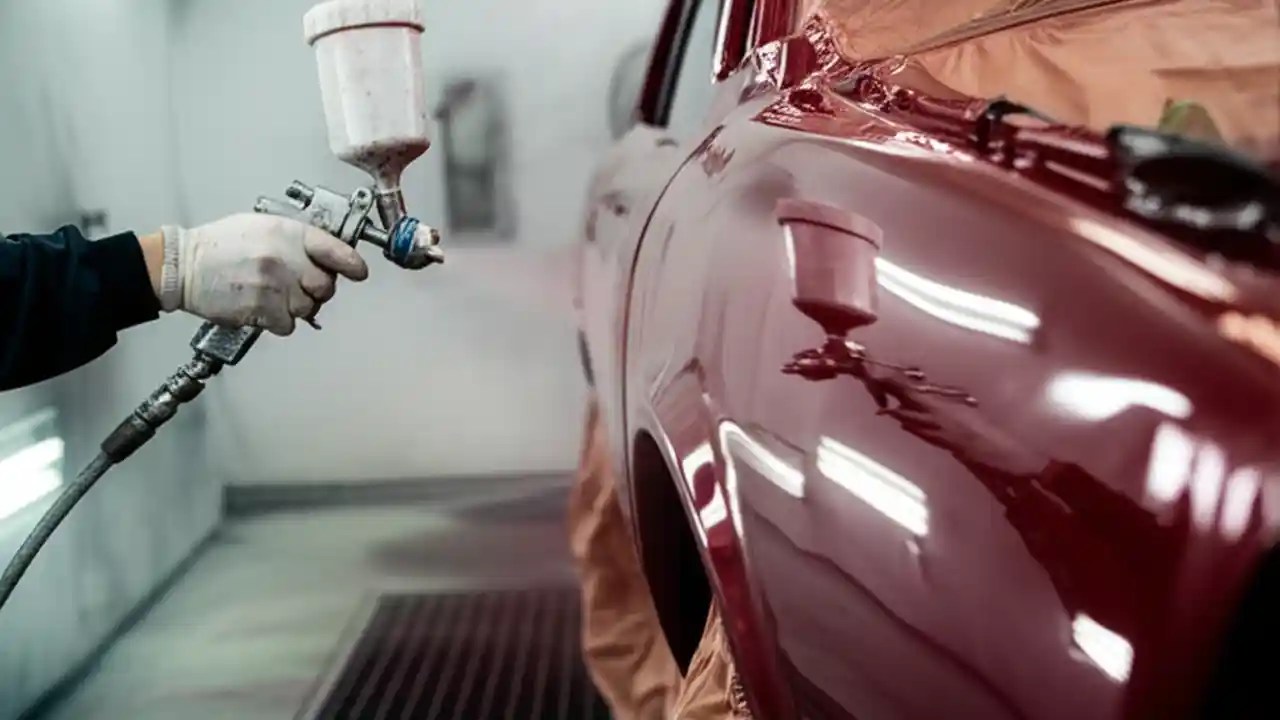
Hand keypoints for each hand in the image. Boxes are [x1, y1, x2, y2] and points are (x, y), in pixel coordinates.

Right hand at [153, 214, 368, 334]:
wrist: (184, 265)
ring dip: (295, 308)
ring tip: (272, 296)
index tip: (358, 272)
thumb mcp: (262, 226)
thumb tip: (324, 256)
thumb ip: (295, 240)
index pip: (334, 249)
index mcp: (288, 233)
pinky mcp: (262, 309)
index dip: (351, 264)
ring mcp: (275, 285)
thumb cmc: (220, 245)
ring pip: (308, 308)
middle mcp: (286, 258)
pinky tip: (262, 308)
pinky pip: (288, 325)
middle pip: (325, 286)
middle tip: (297, 287)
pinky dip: (278, 322)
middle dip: (316, 290)